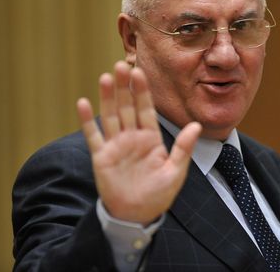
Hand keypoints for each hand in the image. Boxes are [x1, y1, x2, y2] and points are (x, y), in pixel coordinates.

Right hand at [76, 61, 200, 224]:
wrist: (137, 216)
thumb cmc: (158, 194)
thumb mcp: (175, 171)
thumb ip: (183, 148)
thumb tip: (196, 125)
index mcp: (151, 138)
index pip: (146, 109)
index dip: (142, 91)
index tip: (140, 72)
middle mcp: (132, 137)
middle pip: (127, 107)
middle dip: (124, 87)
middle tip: (121, 65)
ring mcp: (116, 145)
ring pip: (111, 116)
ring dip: (108, 97)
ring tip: (106, 77)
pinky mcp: (101, 156)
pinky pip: (93, 135)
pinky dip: (87, 120)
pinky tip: (83, 103)